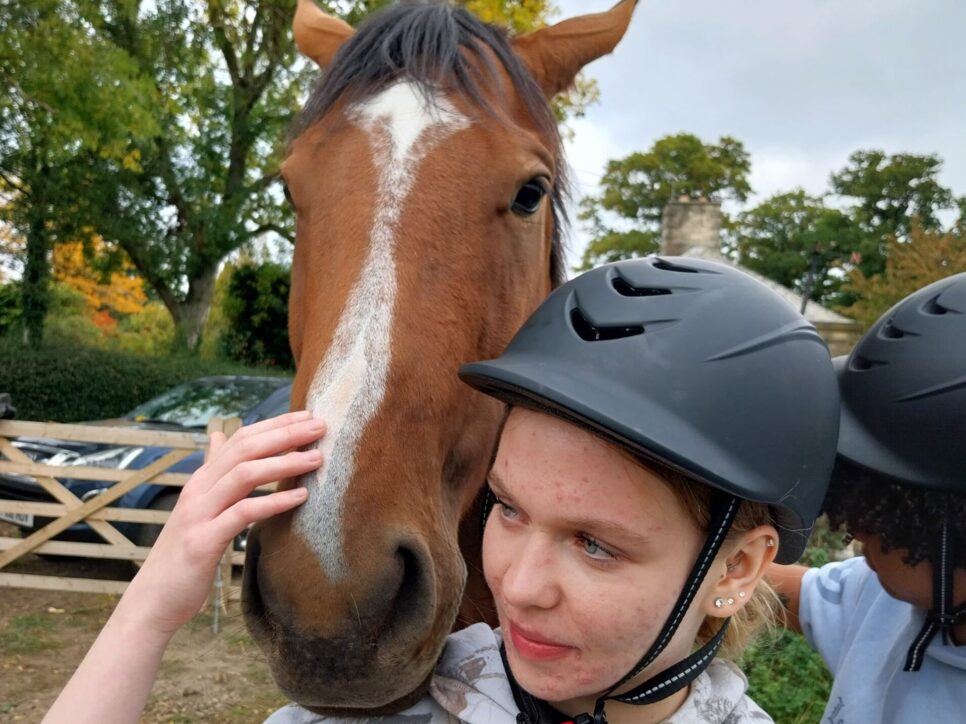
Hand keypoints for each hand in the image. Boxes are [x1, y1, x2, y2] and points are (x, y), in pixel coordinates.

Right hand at [122, 410, 324, 635]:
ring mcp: (199, 513)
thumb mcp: (198, 506)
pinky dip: (273, 502)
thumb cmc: (184, 554)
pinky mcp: (204, 540)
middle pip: (245, 449)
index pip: (241, 439)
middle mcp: (199, 489)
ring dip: (284, 463)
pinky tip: (300, 497)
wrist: (154, 599)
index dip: (275, 424)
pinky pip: (243, 513)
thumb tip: (218, 436)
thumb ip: (212, 473)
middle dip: (285, 434)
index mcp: (202, 480)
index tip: (308, 416)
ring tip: (317, 458)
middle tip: (321, 426)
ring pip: (244, 474)